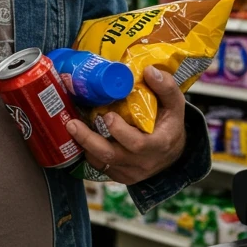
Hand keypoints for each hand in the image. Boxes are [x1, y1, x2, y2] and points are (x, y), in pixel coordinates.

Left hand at [65, 65, 186, 184]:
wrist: (172, 153)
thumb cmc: (170, 124)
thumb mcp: (175, 105)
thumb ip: (166, 87)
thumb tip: (148, 70)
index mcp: (158, 144)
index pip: (138, 144)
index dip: (120, 131)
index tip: (107, 115)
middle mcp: (143, 162)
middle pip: (111, 155)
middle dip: (89, 139)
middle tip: (72, 123)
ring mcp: (130, 171)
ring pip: (102, 162)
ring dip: (84, 145)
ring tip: (71, 127)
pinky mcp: (120, 175)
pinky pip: (100, 167)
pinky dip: (88, 152)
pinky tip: (80, 136)